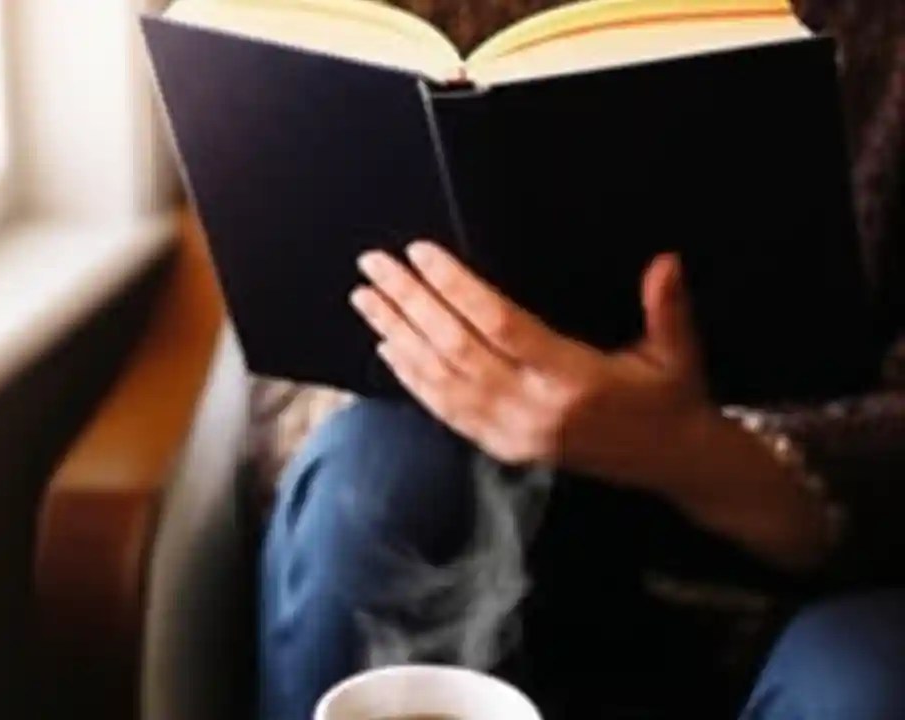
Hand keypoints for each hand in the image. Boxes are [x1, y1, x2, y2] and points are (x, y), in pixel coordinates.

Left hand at [350, 240, 716, 491]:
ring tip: (366, 299)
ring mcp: (513, 433)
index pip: (498, 324)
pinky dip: (413, 379)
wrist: (674, 464)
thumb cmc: (672, 397)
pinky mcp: (504, 447)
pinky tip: (389, 349)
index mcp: (574, 378)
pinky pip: (447, 411)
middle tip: (375, 266)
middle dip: (409, 303)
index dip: (455, 288)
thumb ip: (668, 307)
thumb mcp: (679, 352)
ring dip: (399, 336)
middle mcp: (534, 409)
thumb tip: (666, 263)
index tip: (420, 254)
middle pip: (455, 348)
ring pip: (440, 380)